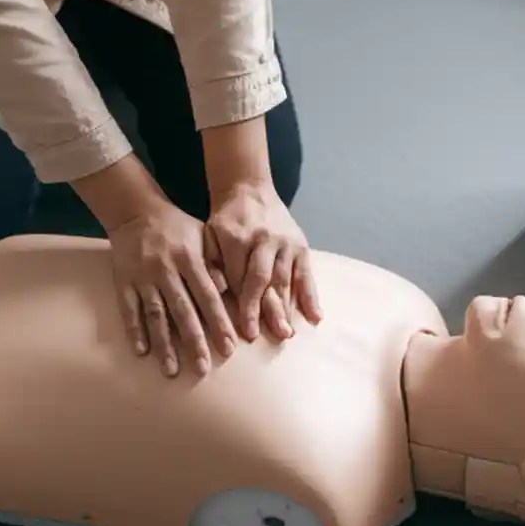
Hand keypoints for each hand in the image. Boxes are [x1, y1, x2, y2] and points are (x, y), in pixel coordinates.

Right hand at [106, 200, 236, 377]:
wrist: (135, 211)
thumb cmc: (177, 226)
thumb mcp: (202, 236)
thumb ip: (216, 263)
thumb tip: (227, 291)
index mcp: (190, 259)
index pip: (207, 297)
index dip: (219, 323)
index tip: (229, 349)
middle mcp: (166, 270)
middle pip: (182, 311)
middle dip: (194, 341)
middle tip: (202, 369)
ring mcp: (142, 277)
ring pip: (155, 315)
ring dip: (164, 344)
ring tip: (171, 370)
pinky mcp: (123, 281)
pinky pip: (129, 309)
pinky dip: (134, 330)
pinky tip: (142, 351)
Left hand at [206, 181, 321, 341]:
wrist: (248, 189)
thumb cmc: (224, 221)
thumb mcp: (209, 235)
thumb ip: (212, 262)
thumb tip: (219, 289)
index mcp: (237, 238)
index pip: (239, 278)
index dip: (243, 306)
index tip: (245, 331)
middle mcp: (264, 240)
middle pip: (265, 280)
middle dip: (267, 310)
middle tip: (271, 336)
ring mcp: (286, 243)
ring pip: (285, 280)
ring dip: (286, 308)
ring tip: (287, 333)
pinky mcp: (301, 245)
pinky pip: (307, 273)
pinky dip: (312, 295)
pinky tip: (315, 316)